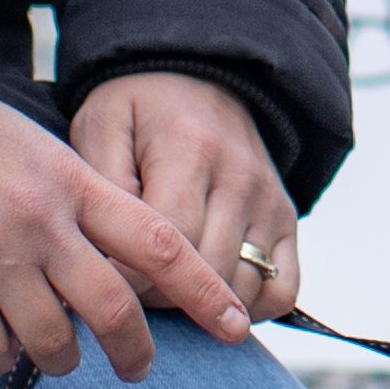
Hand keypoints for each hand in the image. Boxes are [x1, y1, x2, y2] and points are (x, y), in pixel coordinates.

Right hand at [0, 83, 247, 381]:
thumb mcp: (39, 149)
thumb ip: (80, 201)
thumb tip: (116, 266)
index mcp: (76, 183)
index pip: (160, 245)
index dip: (205, 292)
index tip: (237, 327)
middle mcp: (43, 222)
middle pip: (113, 308)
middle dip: (134, 351)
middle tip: (139, 370)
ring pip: (51, 339)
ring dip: (61, 361)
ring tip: (59, 359)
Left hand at [78, 68, 299, 322]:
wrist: (200, 79)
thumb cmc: (140, 110)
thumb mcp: (103, 124)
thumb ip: (102, 183)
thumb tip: (106, 251)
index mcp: (191, 151)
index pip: (168, 244)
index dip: (131, 279)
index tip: (102, 284)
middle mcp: (241, 179)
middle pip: (206, 273)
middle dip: (159, 297)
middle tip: (128, 288)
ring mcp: (270, 203)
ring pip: (243, 290)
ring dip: (201, 308)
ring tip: (165, 290)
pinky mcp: (287, 222)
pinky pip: (282, 290)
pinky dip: (249, 309)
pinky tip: (213, 298)